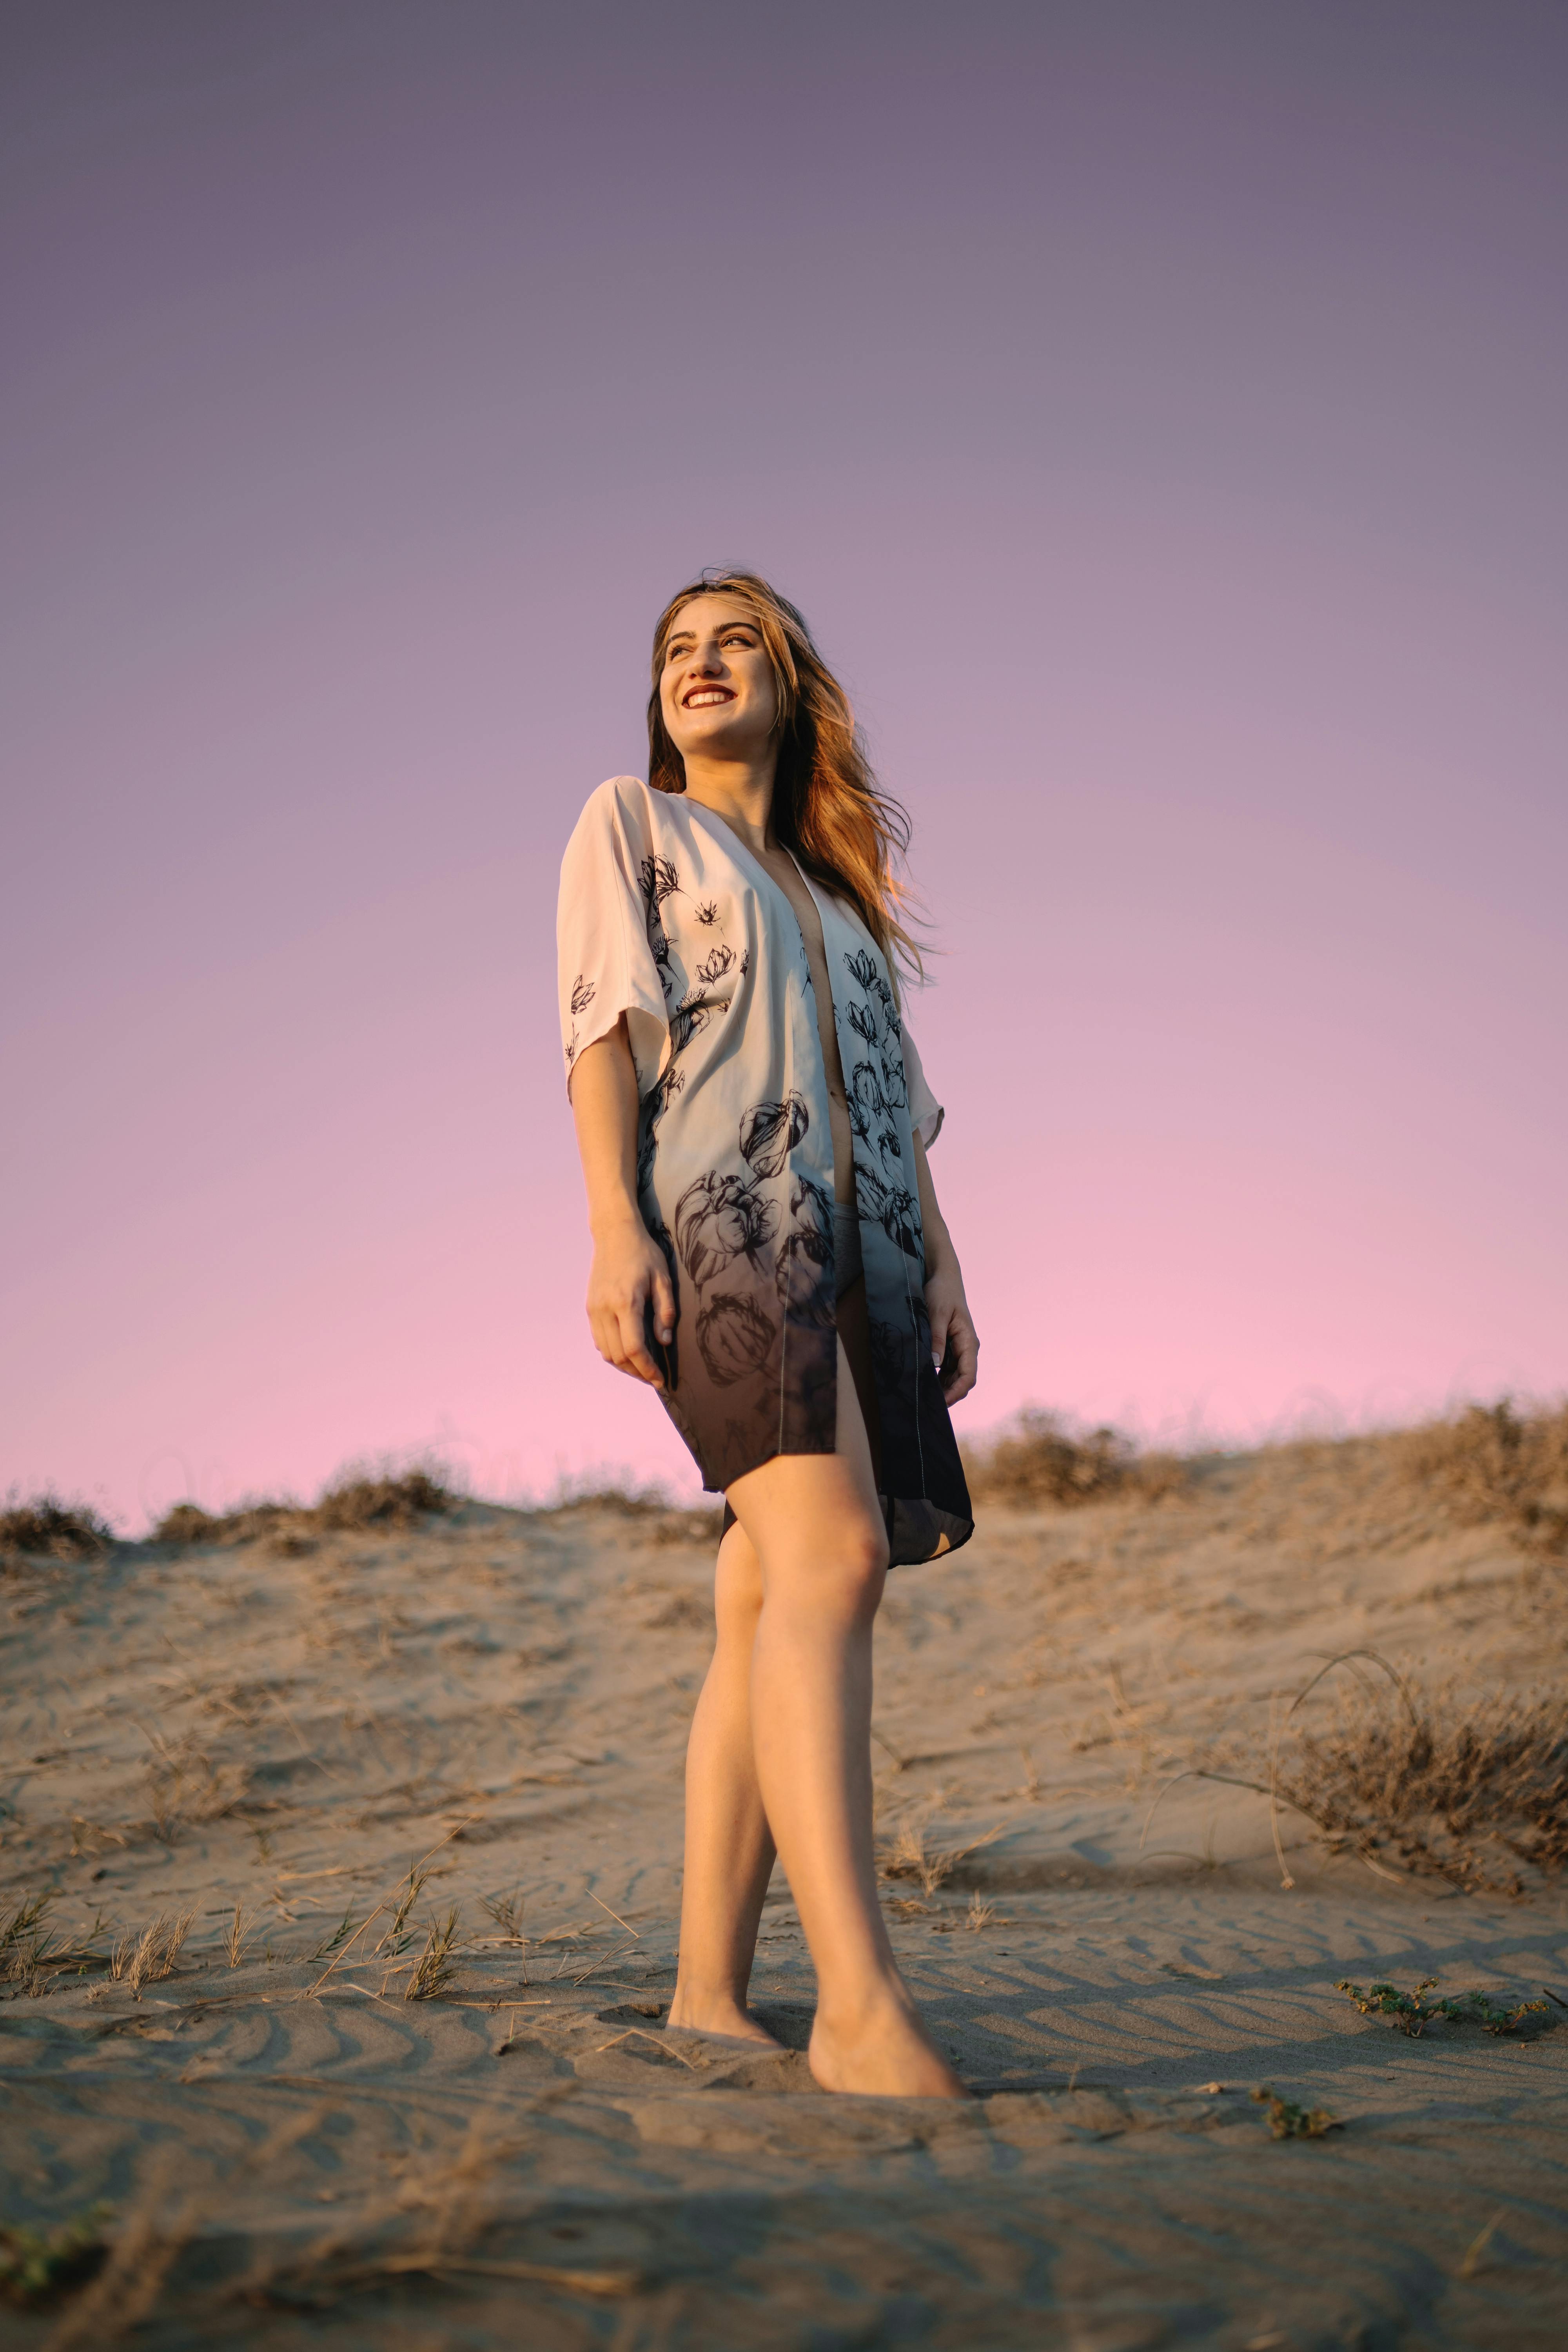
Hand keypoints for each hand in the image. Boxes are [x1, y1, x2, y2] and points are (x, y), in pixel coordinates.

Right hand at [586, 1216, 675, 1387]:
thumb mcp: (663, 1279)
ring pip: (606, 1352)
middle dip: (637, 1372)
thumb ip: (665, 1311)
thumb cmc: (643, 1254)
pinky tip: (627, 1352)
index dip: (647, 1369)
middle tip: (654, 1378)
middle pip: (618, 1355)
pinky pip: (599, 1340)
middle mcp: (605, 1309)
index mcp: (626, 1302)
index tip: (660, 1380)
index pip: (634, 1348)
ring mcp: (594, 1309)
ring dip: (624, 1366)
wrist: (614, 1234)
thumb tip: (665, 1341)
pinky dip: (612, 1352)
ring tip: (642, 1369)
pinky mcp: (590, 1308)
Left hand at [924, 1253, 977, 1403]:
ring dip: (942, 1388)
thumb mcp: (936, 1314)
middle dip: (948, 1395)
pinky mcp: (949, 1346)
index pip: (968, 1376)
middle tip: (927, 1406)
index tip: (940, 1403)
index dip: (956, 1392)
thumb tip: (935, 1366)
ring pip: (954, 1377)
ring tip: (923, 1398)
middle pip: (962, 1380)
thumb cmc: (941, 1292)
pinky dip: (938, 1378)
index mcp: (968, 1342)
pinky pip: (947, 1368)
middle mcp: (967, 1348)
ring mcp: (959, 1349)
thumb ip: (936, 1339)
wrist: (943, 1276)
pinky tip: (923, 1383)